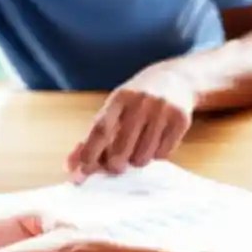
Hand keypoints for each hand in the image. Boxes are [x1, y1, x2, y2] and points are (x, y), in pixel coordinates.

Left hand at [66, 64, 196, 181]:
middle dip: (115, 165)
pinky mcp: (181, 120)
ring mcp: (162, 110)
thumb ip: (92, 136)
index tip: (81, 172)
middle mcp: (141, 102)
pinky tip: (156, 140)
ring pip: (142, 157)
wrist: (176, 79)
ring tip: (139, 145)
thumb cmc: (137, 100)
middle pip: (121, 149)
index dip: (90, 153)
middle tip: (116, 166)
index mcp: (120, 97)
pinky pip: (163, 154)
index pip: (100, 129)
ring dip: (136, 160)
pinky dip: (156, 155)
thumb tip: (71, 164)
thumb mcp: (114, 108)